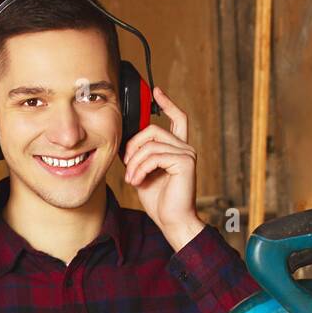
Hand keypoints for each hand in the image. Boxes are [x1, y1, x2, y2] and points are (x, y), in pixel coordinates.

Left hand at [121, 87, 204, 251]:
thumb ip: (137, 156)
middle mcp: (185, 148)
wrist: (172, 221)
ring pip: (151, 143)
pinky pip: (154, 155)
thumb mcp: (142, 174)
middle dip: (133, 145)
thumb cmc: (159, 202)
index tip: (157, 91)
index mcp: (177, 149)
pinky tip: (137, 181)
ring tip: (132, 179)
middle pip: (153, 129)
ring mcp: (187, 154)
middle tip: (127, 167)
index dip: (167, 103)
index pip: (177, 118)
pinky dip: (140, 168)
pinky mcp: (185, 162)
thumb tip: (123, 142)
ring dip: (135, 162)